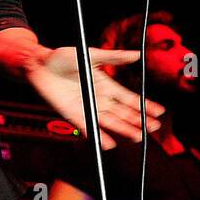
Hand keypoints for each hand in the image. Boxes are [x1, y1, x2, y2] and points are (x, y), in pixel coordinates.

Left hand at [26, 47, 162, 149]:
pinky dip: (98, 135)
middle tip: (154, 128)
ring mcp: (86, 107)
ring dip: (123, 130)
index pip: (129, 99)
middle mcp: (98, 98)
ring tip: (138, 137)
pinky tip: (108, 144)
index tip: (160, 113)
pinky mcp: (72, 113)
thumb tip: (137, 55)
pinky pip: (87, 126)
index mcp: (106, 85)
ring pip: (109, 121)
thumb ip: (114, 57)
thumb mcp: (92, 55)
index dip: (144, 106)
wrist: (40, 64)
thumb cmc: (63, 57)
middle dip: (139, 120)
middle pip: (123, 113)